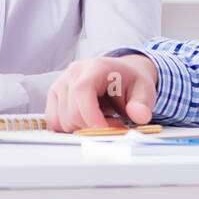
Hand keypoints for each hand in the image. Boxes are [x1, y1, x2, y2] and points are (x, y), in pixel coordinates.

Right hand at [44, 54, 158, 131]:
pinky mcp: (54, 96)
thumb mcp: (144, 91)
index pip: (82, 91)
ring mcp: (61, 83)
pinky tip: (87, 121)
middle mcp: (73, 73)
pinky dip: (70, 128)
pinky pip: (54, 121)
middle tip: (114, 123)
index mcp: (95, 67)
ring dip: (82, 128)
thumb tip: (140, 116)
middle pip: (71, 111)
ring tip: (102, 120)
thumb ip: (142, 104)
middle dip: (92, 126)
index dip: (90, 116)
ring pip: (61, 120)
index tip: (105, 131)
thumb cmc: (130, 82)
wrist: (121, 74)